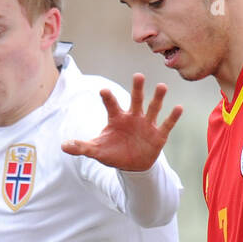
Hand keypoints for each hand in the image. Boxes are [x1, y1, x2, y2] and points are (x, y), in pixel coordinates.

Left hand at [61, 73, 182, 171]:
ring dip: (158, 98)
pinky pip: (167, 124)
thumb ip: (81, 147)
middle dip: (137, 88)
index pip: (111, 104)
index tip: (103, 91)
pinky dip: (173, 116)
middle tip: (138, 76)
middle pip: (135, 100)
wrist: (132, 165)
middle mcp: (133, 116)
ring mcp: (147, 124)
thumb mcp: (97, 150)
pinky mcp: (159, 135)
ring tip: (162, 87)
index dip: (107, 98)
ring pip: (153, 108)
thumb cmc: (113, 152)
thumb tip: (63, 146)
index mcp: (117, 118)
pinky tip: (179, 107)